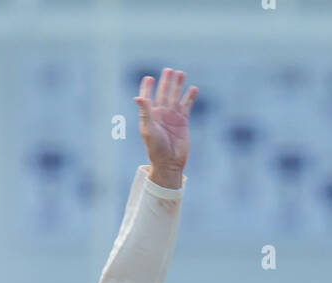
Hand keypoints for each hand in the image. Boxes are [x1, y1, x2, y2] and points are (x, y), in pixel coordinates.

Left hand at [134, 68, 196, 185]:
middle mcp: (160, 114)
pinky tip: (193, 89)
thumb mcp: (148, 129)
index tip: (149, 78)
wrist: (169, 163)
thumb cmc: (155, 148)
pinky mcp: (182, 122)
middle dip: (166, 82)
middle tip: (168, 70)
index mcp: (150, 115)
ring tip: (180, 73)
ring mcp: (172, 117)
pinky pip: (186, 106)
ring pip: (175, 97)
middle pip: (163, 94)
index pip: (148, 98)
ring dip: (177, 86)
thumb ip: (145, 111)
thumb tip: (138, 97)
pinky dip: (189, 97)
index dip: (147, 88)